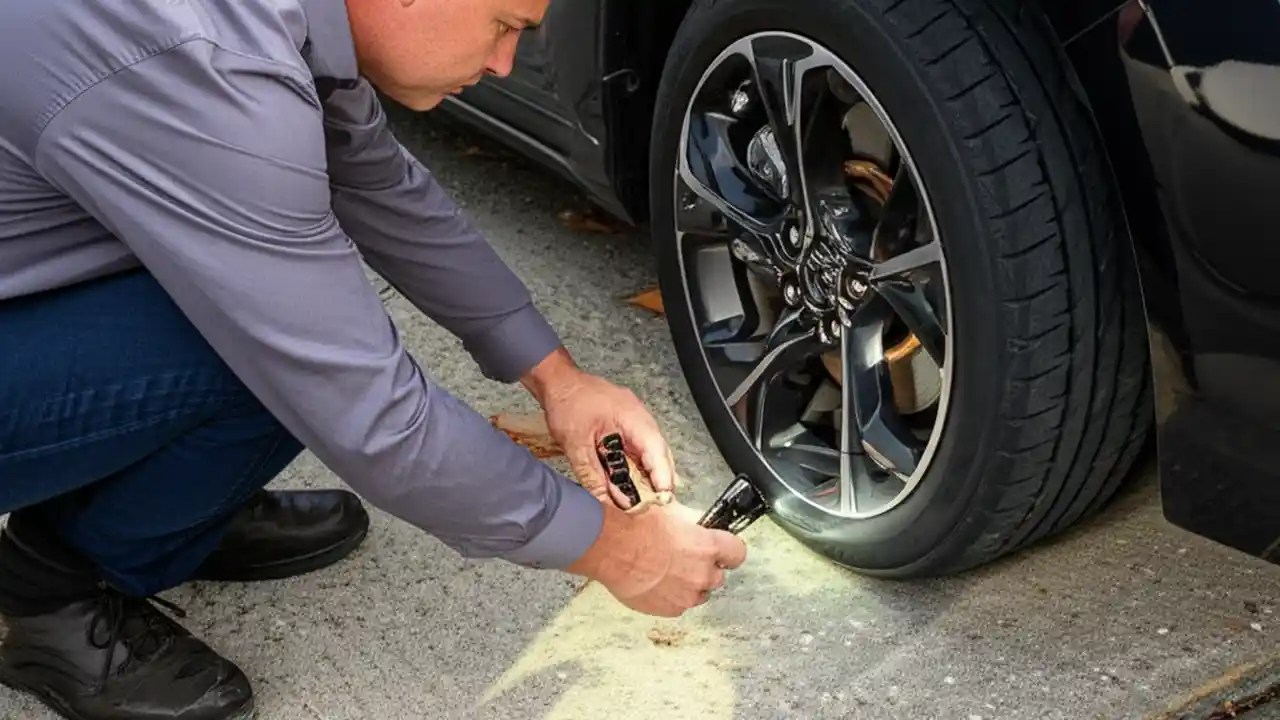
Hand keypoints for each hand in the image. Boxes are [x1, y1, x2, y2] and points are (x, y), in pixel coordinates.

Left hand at [522, 348, 675, 507]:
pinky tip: (630, 481)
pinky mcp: (626, 424)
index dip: (661, 475)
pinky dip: (636, 466)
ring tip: (644, 499)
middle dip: (659, 479)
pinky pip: (638, 448)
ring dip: (648, 474)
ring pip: (650, 452)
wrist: (557, 381)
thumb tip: (609, 500)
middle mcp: (640, 418)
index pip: (656, 450)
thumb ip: (593, 474)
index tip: (663, 497)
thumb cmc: (567, 402)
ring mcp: (634, 420)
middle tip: (655, 504)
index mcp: (632, 417)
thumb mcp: (576, 444)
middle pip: (659, 453)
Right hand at [568, 502, 748, 616]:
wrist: (613, 550)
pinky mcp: (671, 609)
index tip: (724, 550)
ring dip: (689, 585)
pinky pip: (679, 605)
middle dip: (705, 569)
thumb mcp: (671, 514)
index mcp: (708, 547)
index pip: (738, 552)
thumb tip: (698, 527)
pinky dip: (671, 597)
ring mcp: (688, 595)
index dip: (730, 550)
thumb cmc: (637, 529)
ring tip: (667, 572)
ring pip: (699, 593)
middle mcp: (703, 574)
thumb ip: (692, 526)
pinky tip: (655, 583)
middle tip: (686, 560)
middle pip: (718, 576)